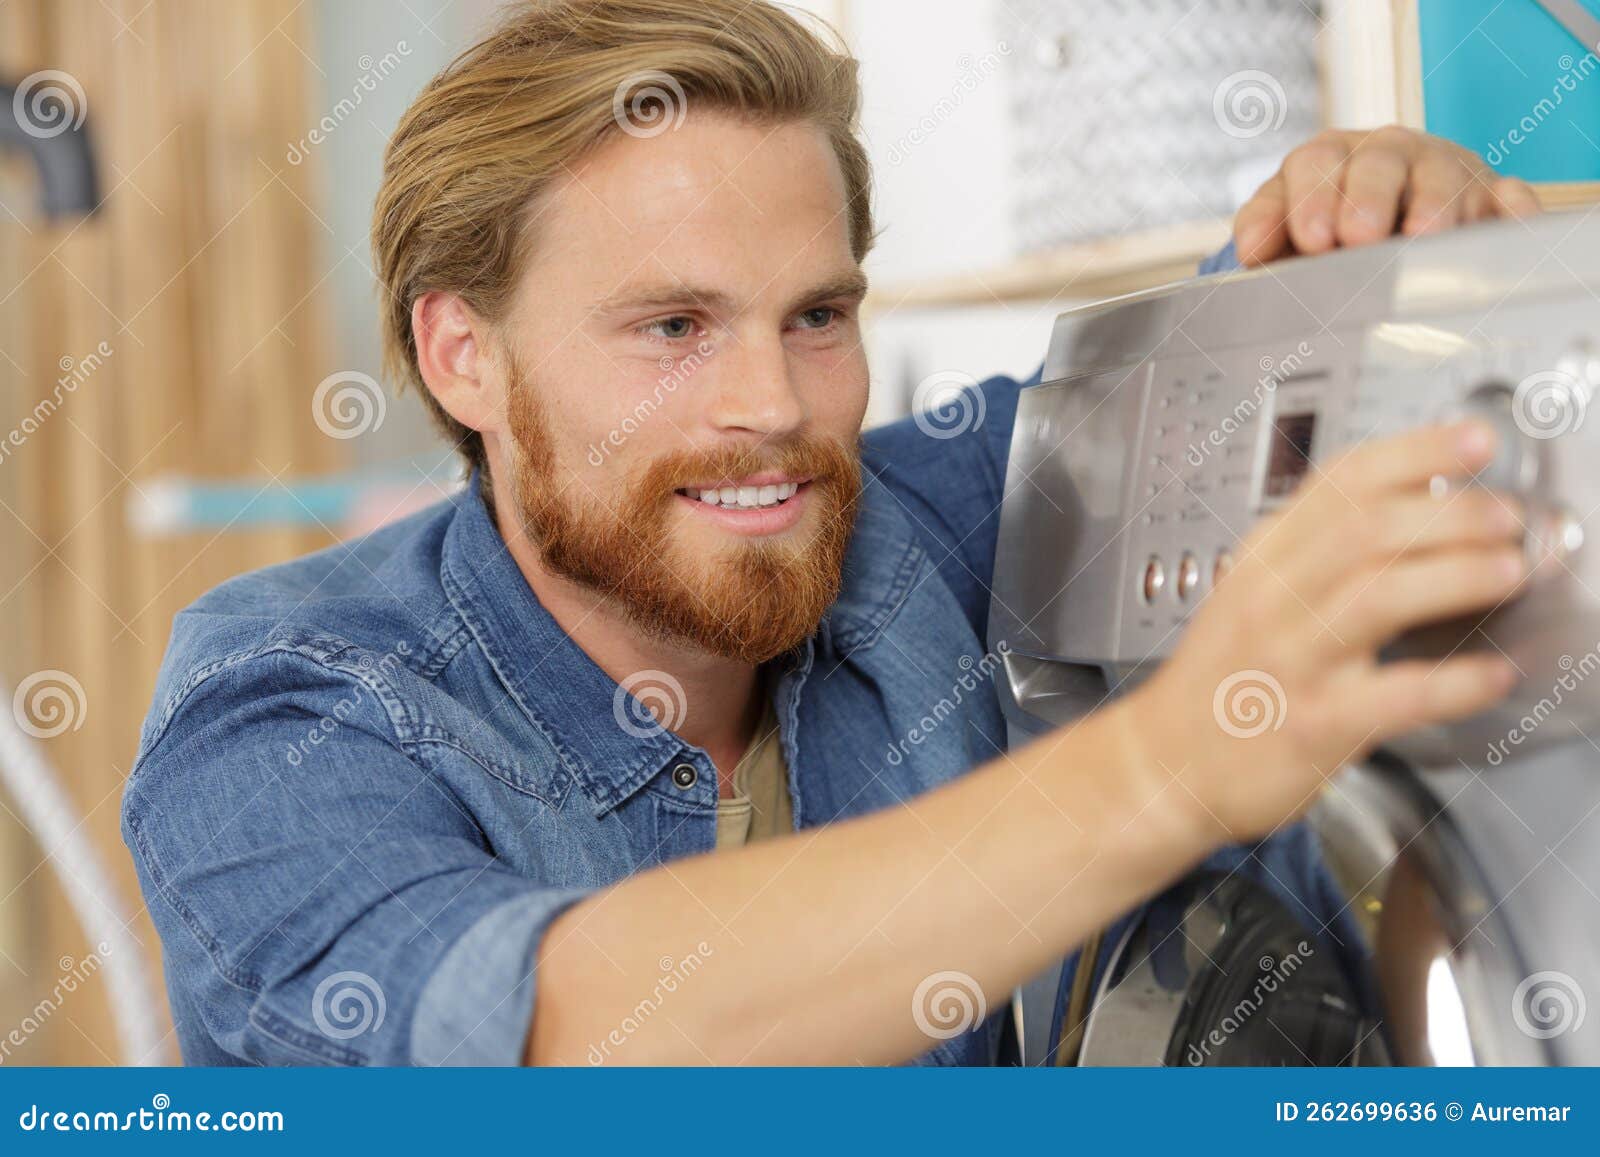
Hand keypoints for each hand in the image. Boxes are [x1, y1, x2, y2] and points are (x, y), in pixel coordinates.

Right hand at [1123, 419, 1525, 843]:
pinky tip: (1493, 674)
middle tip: (1507, 516)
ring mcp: (1293, 661)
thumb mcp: (1251, 593)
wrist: (1165, 764)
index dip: (1417, 453)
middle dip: (1453, 513)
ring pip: (1380, 596)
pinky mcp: (1315, 726)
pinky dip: (1455, 683)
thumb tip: (1416, 510)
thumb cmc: (1219, 683)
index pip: (1341, 482)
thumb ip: (1317, 551)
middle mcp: (1275, 601)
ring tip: (1510, 571)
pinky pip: (1396, 696)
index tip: (1475, 441)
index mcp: (1265, 559)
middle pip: (1368, 529)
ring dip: (1459, 575)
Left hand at [1233, 127, 1541, 265]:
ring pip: (1442, 177)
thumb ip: (1269, 235)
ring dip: (1433, 204)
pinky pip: (1506, 198)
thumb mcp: (1290, 226)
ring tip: (1423, 235)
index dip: (1309, 200)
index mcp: (1330, 157)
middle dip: (1367, 199)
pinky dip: (1507, 210)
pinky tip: (1503, 224)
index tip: (1309, 239)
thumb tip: (1251, 255)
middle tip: (1358, 236)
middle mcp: (1388, 154)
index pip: (1314, 165)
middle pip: (1378, 165)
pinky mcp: (1490, 196)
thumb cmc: (1330, 224)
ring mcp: (1442, 170)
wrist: (1390, 212)